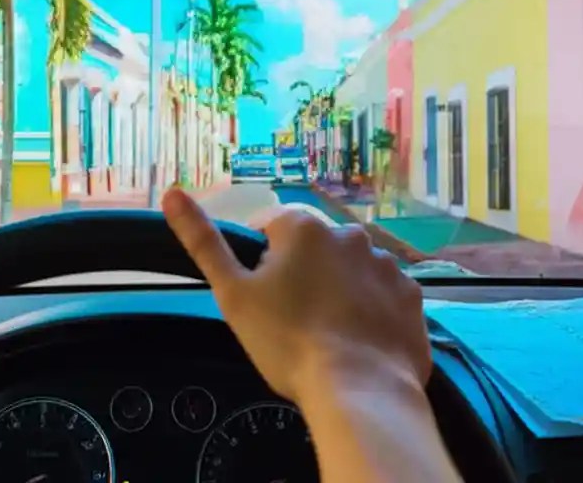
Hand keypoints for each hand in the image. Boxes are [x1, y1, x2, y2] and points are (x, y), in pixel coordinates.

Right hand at [161, 187, 430, 402]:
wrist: (358, 388)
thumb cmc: (287, 341)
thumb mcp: (233, 294)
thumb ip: (203, 241)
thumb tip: (171, 192)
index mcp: (304, 227)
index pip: (269, 229)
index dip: (259, 262)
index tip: (261, 298)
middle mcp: (350, 234)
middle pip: (313, 248)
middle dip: (302, 274)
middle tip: (292, 320)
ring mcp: (387, 264)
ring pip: (350, 271)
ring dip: (338, 289)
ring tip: (328, 334)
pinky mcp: (411, 296)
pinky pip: (383, 295)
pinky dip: (371, 310)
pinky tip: (359, 341)